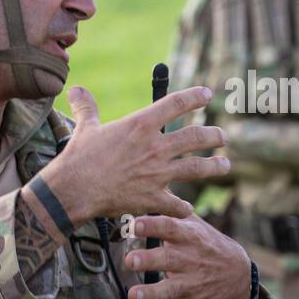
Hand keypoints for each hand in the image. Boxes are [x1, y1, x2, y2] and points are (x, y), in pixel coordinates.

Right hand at [39, 85, 228, 223]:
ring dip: (214, 166)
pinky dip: (184, 208)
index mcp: (141, 125)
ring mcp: (157, 174)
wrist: (73, 189)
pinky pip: (178, 205)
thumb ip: (87, 107)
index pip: (176, 104)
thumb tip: (77, 90)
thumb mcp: (85, 127)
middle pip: (195, 137)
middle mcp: (155, 147)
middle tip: (222, 137)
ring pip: (197, 168)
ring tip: (225, 165)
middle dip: (213, 136)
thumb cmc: (79, 157)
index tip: (206, 94)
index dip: (194, 97)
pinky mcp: (153, 198)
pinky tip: (187, 208)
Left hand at [121, 214, 252, 298]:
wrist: (239, 274)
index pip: (172, 228)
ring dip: (151, 294)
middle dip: (149, 260)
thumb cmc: (210, 244)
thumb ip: (172, 210)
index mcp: (190, 237)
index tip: (135, 224)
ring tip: (134, 296)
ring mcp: (191, 285)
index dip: (154, 226)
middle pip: (169, 260)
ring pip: (169, 290)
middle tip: (130, 260)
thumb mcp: (197, 224)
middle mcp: (191, 261)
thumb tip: (149, 187)